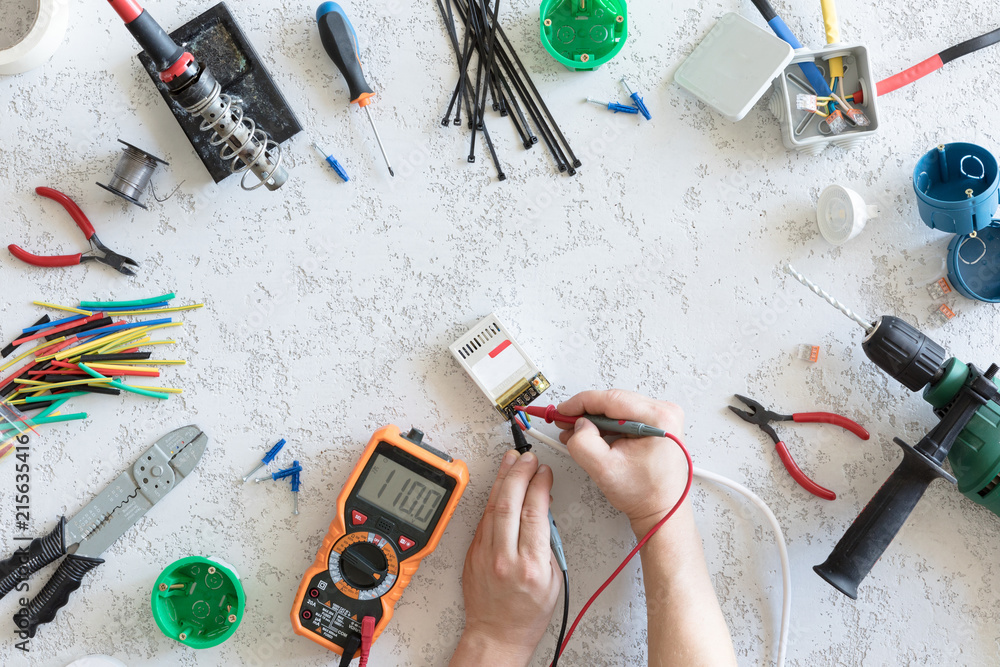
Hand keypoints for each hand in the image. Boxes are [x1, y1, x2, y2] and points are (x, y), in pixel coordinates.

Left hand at [450, 451, 560, 666]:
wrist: (497, 634)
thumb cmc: (528, 613)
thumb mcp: (554, 580)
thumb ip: (548, 543)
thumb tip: (543, 509)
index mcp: (530, 565)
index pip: (535, 512)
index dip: (540, 485)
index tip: (544, 472)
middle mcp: (505, 557)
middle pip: (509, 502)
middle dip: (519, 473)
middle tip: (527, 458)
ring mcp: (485, 554)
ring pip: (492, 506)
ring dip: (503, 479)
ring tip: (511, 460)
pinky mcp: (473, 553)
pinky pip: (483, 518)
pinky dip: (493, 497)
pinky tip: (500, 484)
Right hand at [558, 389, 689, 536]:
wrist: (662, 510)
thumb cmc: (644, 494)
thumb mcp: (604, 469)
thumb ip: (584, 443)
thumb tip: (579, 424)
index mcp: (658, 419)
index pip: (612, 399)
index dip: (581, 403)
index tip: (563, 410)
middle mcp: (665, 413)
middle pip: (614, 402)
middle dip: (586, 412)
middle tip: (566, 423)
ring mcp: (663, 418)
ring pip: (618, 409)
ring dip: (595, 420)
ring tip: (576, 432)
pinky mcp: (658, 425)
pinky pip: (625, 416)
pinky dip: (607, 424)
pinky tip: (593, 434)